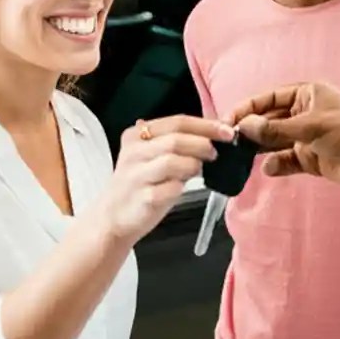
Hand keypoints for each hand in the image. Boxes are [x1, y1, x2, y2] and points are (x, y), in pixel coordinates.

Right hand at [98, 115, 235, 243]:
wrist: (113, 217)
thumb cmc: (138, 184)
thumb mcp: (150, 156)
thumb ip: (175, 140)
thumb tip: (214, 129)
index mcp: (136, 136)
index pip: (176, 122)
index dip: (206, 125)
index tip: (227, 131)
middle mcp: (134, 152)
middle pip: (176, 139)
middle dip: (203, 143)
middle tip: (217, 152)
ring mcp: (137, 175)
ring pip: (174, 161)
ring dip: (194, 165)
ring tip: (199, 171)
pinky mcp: (144, 198)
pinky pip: (172, 188)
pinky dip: (182, 186)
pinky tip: (180, 187)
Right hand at [225, 82, 339, 189]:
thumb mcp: (311, 126)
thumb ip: (276, 128)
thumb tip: (246, 126)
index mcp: (305, 95)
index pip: (268, 98)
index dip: (247, 108)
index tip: (228, 120)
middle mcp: (302, 114)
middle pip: (268, 120)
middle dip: (250, 130)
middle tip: (230, 142)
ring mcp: (305, 137)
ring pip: (273, 141)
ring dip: (259, 149)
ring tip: (241, 157)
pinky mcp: (309, 159)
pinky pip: (285, 160)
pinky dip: (276, 165)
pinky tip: (269, 169)